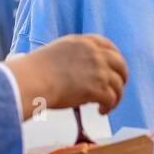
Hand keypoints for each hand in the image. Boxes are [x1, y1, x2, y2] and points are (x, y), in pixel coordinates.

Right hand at [5, 35, 128, 118]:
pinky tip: (101, 111)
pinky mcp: (98, 88)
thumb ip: (74, 56)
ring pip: (118, 85)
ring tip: (107, 105)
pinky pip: (112, 99)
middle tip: (117, 88)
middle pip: (120, 64)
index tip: (115, 67)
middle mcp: (94, 53)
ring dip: (115, 96)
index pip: (108, 45)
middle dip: (122, 77)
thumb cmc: (36, 71)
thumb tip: (83, 72)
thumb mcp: (58, 52)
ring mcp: (98, 70)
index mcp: (83, 42)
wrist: (32, 81)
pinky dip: (108, 107)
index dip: (115, 57)